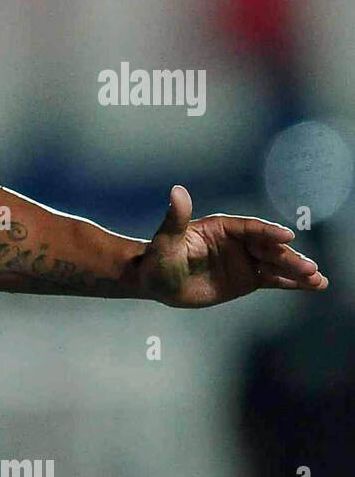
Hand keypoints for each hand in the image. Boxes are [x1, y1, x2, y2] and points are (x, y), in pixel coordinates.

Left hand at [138, 185, 327, 307]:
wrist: (157, 281)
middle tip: (309, 267)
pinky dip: (293, 282)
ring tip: (318, 279)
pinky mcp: (248, 278)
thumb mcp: (165, 239)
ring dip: (297, 270)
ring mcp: (246, 260)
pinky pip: (274, 279)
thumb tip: (176, 191)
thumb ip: (175, 218)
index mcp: (222, 227)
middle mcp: (239, 241)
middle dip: (289, 257)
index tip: (287, 236)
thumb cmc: (159, 257)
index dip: (268, 232)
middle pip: (268, 247)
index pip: (250, 228)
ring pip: (275, 263)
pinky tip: (314, 285)